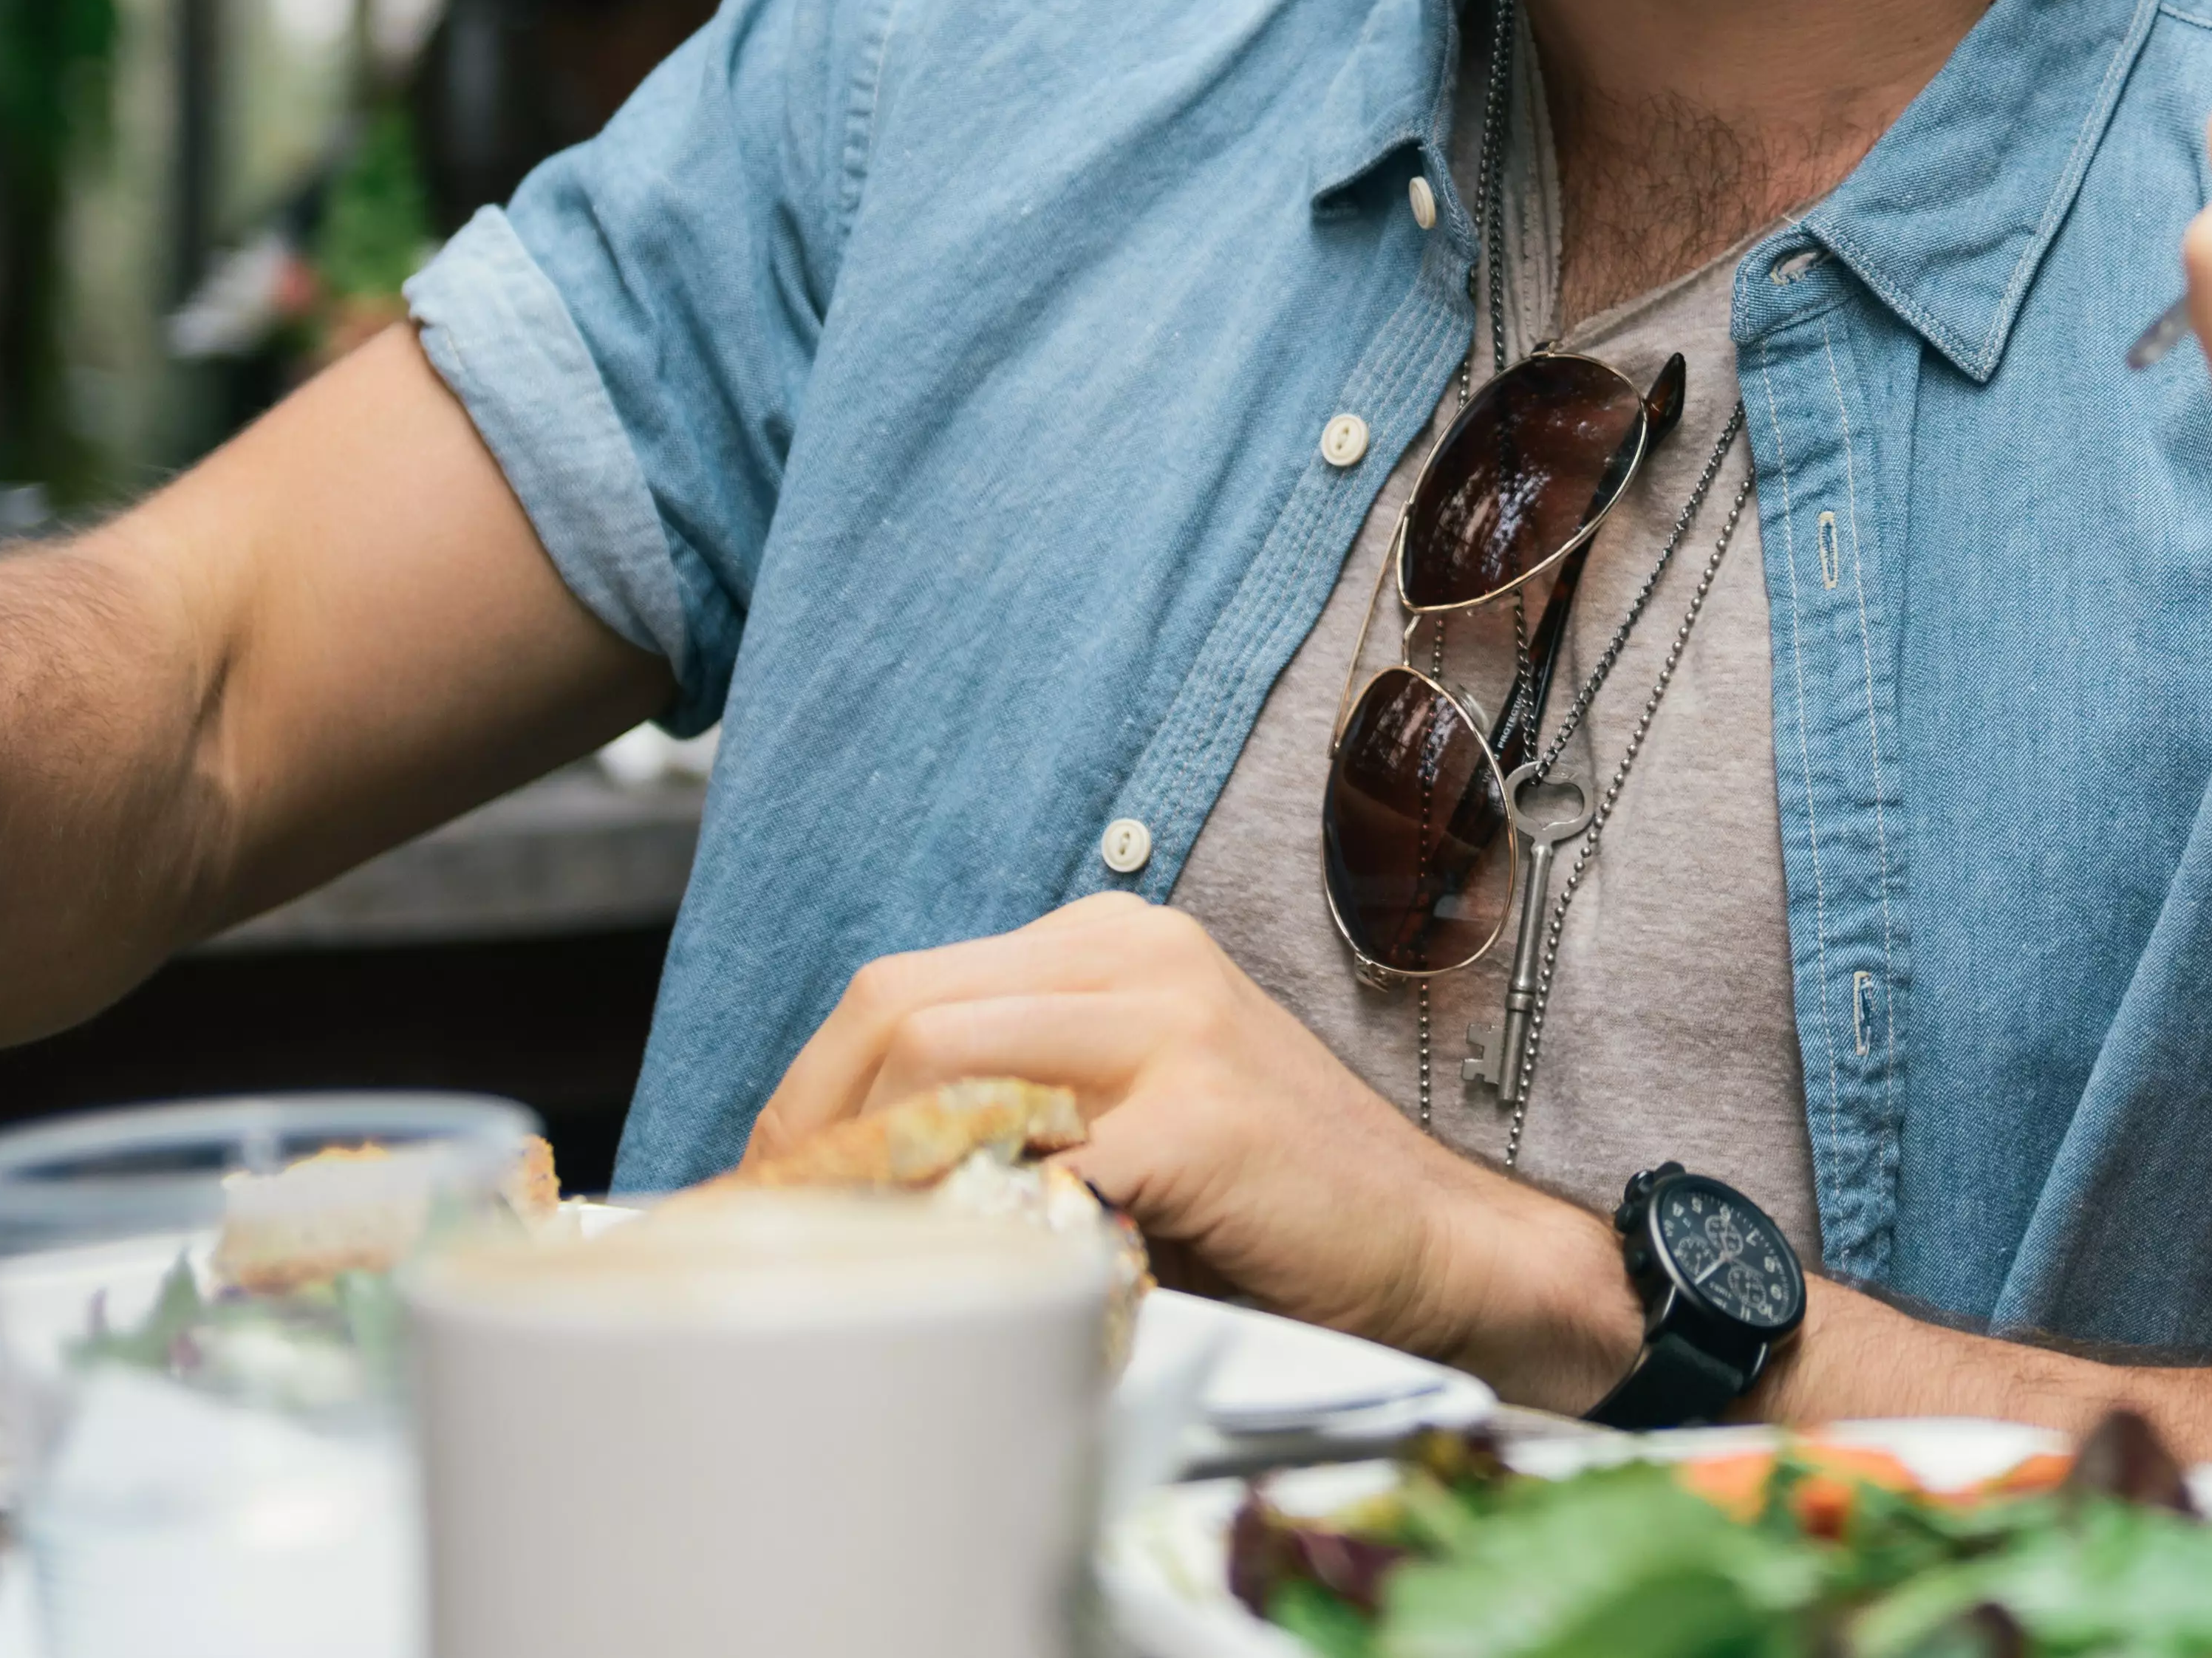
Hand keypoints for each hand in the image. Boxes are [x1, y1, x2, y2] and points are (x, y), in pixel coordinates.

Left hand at [749, 895, 1638, 1406]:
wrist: (1438, 1247)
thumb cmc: (1271, 1206)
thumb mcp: (1126, 1114)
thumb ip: (1012, 1105)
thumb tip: (839, 1177)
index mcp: (1110, 940)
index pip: (898, 989)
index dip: (809, 1094)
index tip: (773, 1189)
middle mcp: (1136, 953)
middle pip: (895, 1006)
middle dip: (808, 1127)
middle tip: (780, 1231)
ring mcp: (1172, 1022)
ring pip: (937, 1058)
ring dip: (869, 1169)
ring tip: (855, 1252)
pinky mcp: (1198, 1111)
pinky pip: (1027, 1155)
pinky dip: (973, 1216)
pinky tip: (970, 1271)